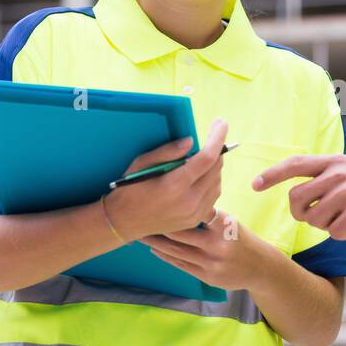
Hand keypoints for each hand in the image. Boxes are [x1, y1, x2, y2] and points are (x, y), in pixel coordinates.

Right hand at [104, 118, 227, 240]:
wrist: (124, 222)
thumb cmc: (130, 188)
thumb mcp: (141, 163)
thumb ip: (167, 151)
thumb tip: (192, 141)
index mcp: (174, 185)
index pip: (207, 158)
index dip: (217, 138)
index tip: (221, 123)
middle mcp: (189, 201)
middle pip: (215, 169)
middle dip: (217, 149)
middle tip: (210, 137)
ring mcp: (194, 213)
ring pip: (217, 182)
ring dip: (214, 166)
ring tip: (202, 157)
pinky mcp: (196, 219)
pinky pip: (213, 195)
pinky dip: (211, 181)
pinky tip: (200, 175)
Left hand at [140, 208, 275, 290]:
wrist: (260, 267)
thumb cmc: (240, 239)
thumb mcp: (232, 223)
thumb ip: (210, 216)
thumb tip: (183, 200)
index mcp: (227, 226)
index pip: (202, 212)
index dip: (181, 207)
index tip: (161, 200)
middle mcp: (219, 244)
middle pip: (183, 233)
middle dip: (160, 225)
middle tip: (142, 217)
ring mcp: (212, 262)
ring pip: (178, 250)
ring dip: (157, 242)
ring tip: (142, 234)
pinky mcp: (207, 276)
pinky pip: (181, 264)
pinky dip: (166, 256)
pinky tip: (155, 249)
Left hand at [251, 154, 345, 239]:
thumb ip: (329, 177)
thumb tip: (301, 195)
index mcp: (334, 162)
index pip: (294, 164)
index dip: (272, 174)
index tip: (254, 184)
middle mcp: (337, 174)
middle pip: (296, 199)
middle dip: (300, 214)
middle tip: (316, 218)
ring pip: (313, 220)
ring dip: (326, 226)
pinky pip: (334, 232)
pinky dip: (344, 235)